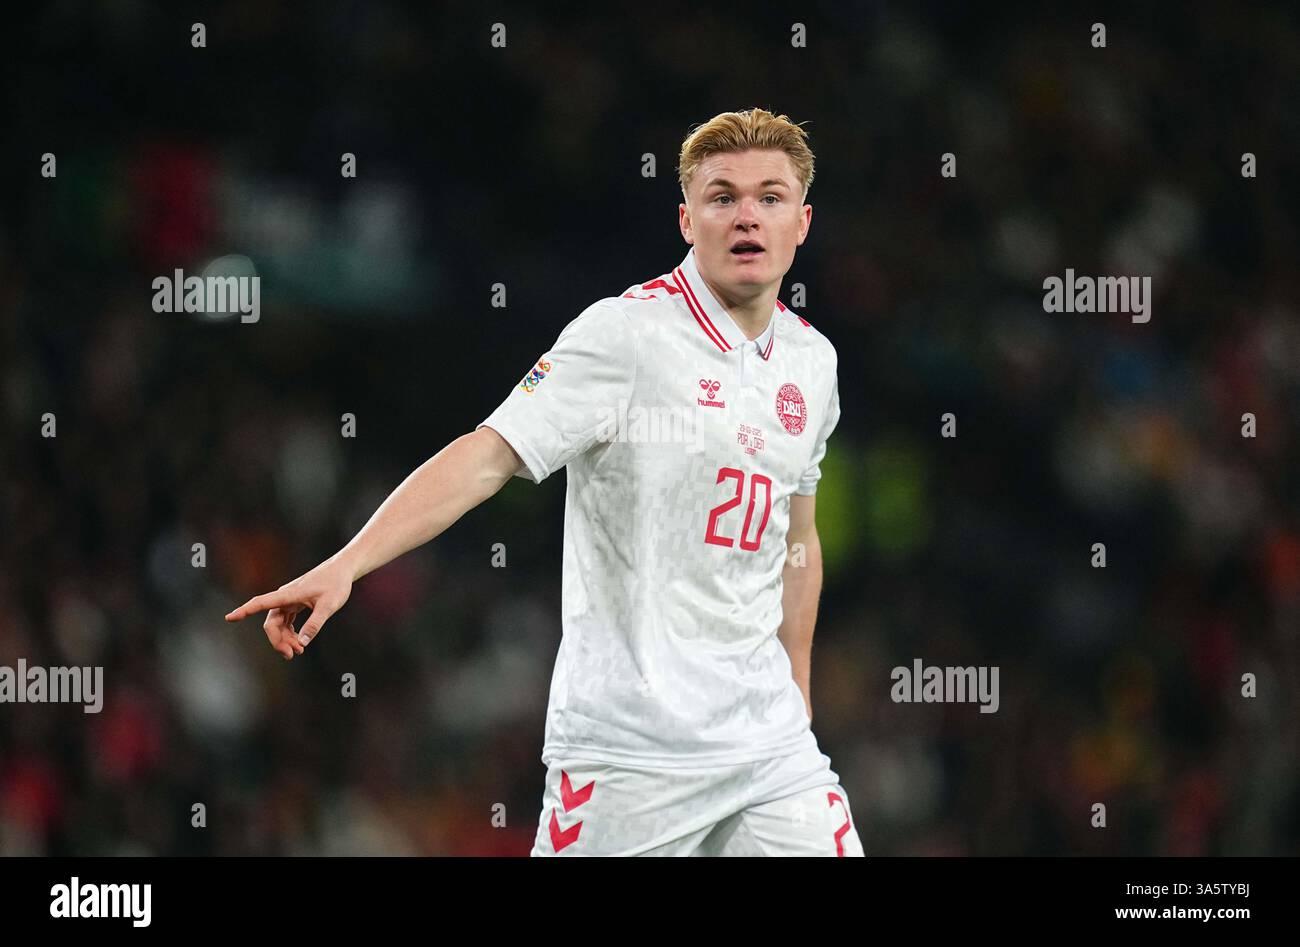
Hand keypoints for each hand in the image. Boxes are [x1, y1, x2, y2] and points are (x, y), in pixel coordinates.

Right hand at [224, 555, 353, 659]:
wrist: (342, 570)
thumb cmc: (336, 584)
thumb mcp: (329, 605)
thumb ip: (315, 624)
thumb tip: (302, 642)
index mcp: (288, 594)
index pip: (261, 603)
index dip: (244, 611)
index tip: (229, 617)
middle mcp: (285, 597)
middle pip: (271, 623)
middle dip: (278, 640)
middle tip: (293, 654)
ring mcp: (289, 601)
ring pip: (278, 624)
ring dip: (285, 639)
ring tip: (299, 650)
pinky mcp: (295, 604)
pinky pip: (286, 622)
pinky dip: (290, 633)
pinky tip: (298, 642)